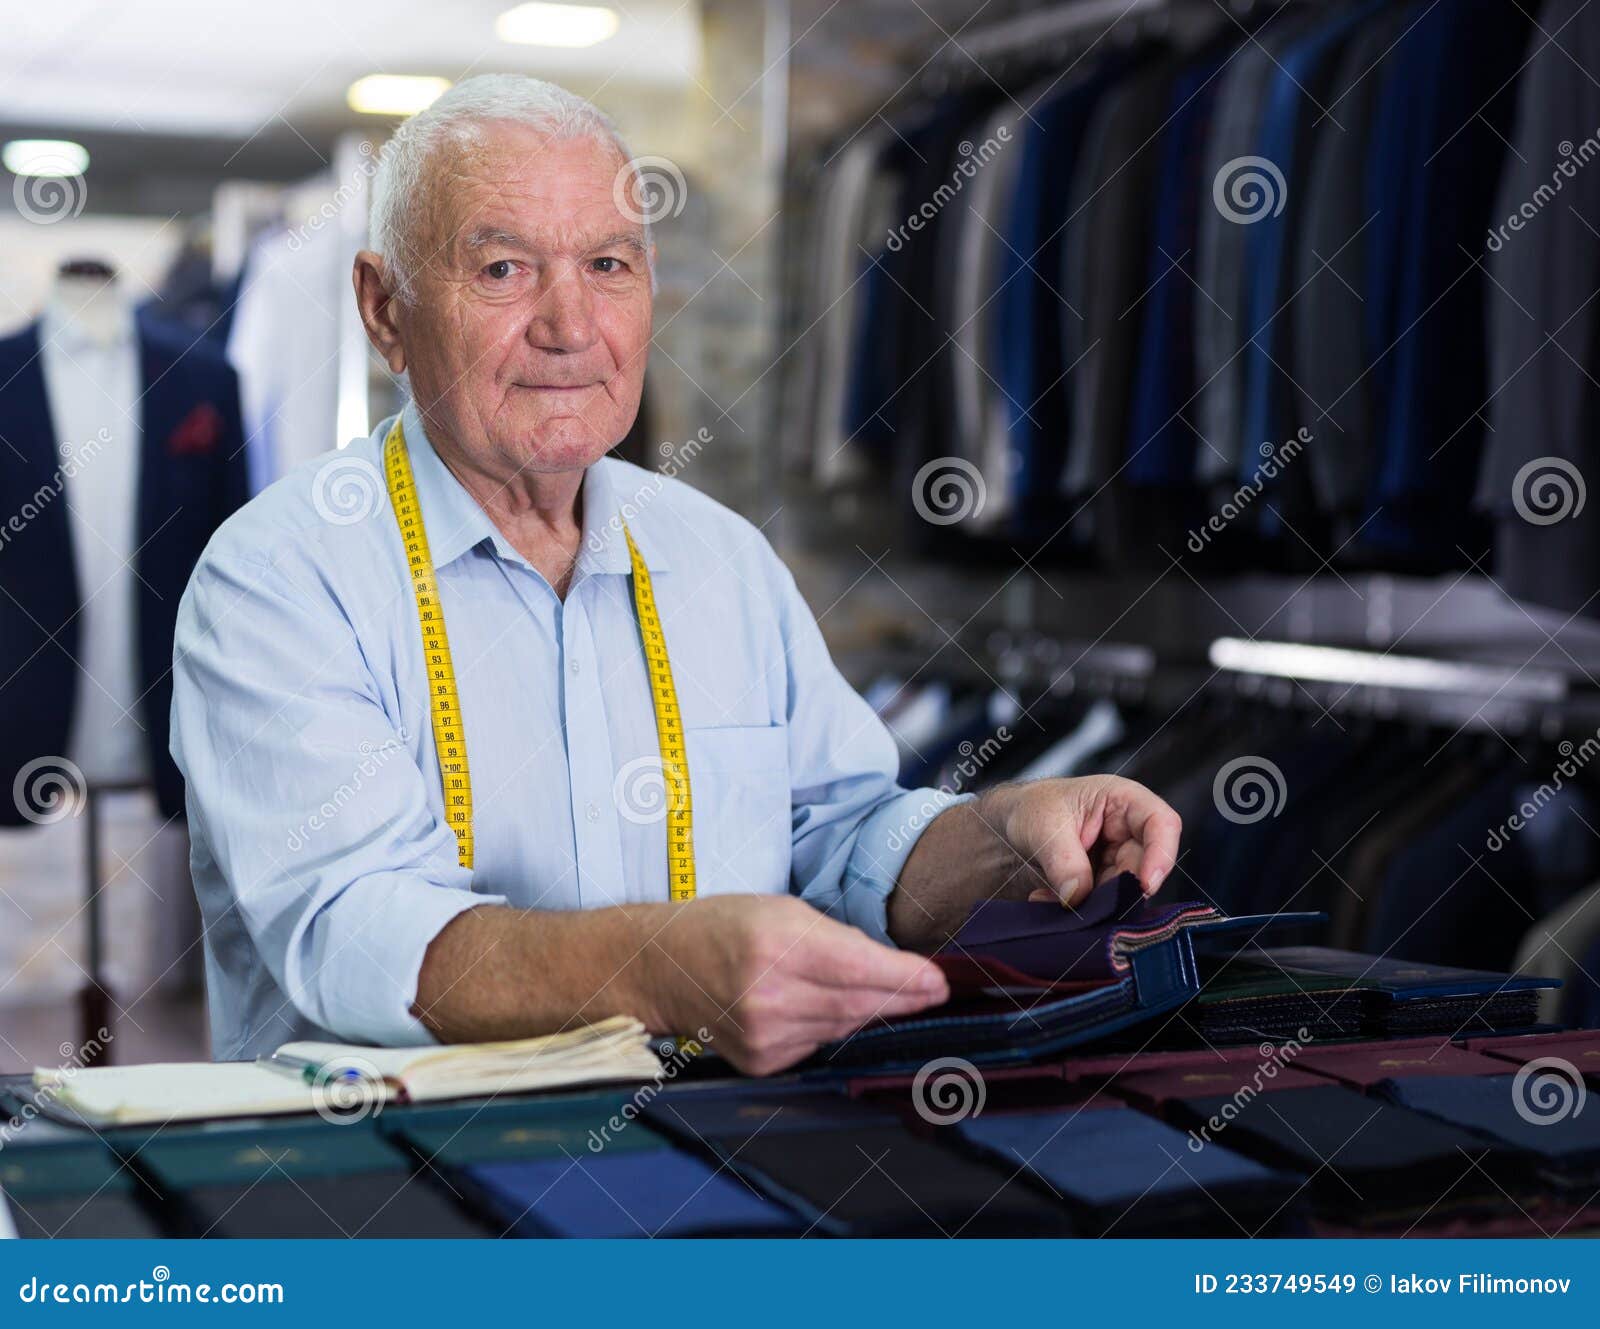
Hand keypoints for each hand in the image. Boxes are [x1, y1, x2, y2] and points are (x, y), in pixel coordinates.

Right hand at [638, 895, 949, 1075]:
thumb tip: (896, 968)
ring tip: (886, 992)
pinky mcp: (762, 1062)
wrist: (661, 968)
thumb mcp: (782, 909)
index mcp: (776, 948)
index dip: (907, 978)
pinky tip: (825, 1007)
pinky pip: (818, 1044)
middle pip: (859, 1005)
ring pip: (844, 1027)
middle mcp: (771, 998)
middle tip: (933, 989)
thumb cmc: (722, 927)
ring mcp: (765, 1036)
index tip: (939, 980)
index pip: (860, 970)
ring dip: (870, 1011)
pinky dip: (832, 1026)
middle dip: (904, 998)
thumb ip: (839, 939)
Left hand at [984, 775, 1181, 906]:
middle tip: (1086, 903)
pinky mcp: (1103, 881)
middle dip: (1118, 889)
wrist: (1009, 826)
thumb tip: (1078, 896)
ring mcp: (1116, 857)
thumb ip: (1063, 862)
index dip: (1162, 854)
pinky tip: (1047, 900)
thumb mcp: (1042, 828)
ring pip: (1124, 890)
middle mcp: (1127, 830)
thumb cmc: (1031, 808)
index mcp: (1122, 800)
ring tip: (1054, 897)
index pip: (1162, 823)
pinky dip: (1078, 907)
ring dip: (1093, 903)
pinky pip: (1103, 902)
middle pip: (1144, 865)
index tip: (1145, 885)